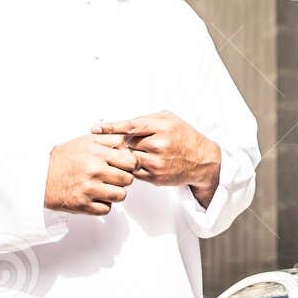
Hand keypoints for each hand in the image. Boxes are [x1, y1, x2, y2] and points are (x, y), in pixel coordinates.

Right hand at [44, 132, 135, 215]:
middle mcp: (95, 171)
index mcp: (98, 153)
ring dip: (116, 193)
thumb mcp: (86, 140)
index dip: (132, 164)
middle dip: (124, 179)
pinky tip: (95, 197)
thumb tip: (128, 143)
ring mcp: (89, 189)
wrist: (40, 176)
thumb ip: (109, 139)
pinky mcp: (83, 205)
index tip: (128, 166)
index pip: (131, 161)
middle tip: (115, 177)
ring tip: (106, 187)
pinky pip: (106, 209)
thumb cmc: (64, 158)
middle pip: (128, 179)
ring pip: (120, 195)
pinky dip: (103, 205)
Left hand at [91, 111, 221, 207]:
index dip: (110, 127)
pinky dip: (132, 166)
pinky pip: (134, 171)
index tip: (95, 128)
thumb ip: (146, 120)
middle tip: (117, 142)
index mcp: (162, 127)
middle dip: (121, 143)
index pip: (130, 126)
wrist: (202, 160)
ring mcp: (156, 162)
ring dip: (125, 156)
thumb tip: (122, 124)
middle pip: (127, 143)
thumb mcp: (169, 119)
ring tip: (130, 153)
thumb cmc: (183, 136)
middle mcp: (159, 144)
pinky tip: (138, 162)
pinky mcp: (154, 177)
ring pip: (128, 158)